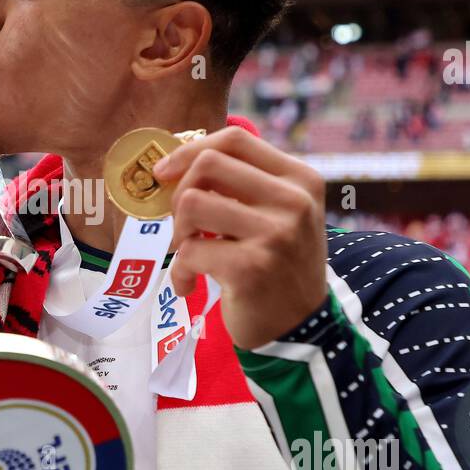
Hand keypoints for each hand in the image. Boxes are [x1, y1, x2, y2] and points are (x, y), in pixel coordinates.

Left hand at [152, 125, 327, 350]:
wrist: (302, 329)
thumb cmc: (280, 266)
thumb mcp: (281, 214)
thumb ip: (245, 185)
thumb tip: (179, 159)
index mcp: (300, 179)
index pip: (236, 140)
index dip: (192, 149)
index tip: (166, 172)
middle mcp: (293, 202)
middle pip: (208, 164)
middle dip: (180, 193)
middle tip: (183, 225)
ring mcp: (275, 234)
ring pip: (191, 204)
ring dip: (178, 233)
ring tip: (190, 253)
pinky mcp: (250, 268)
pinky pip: (189, 251)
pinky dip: (180, 272)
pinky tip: (190, 286)